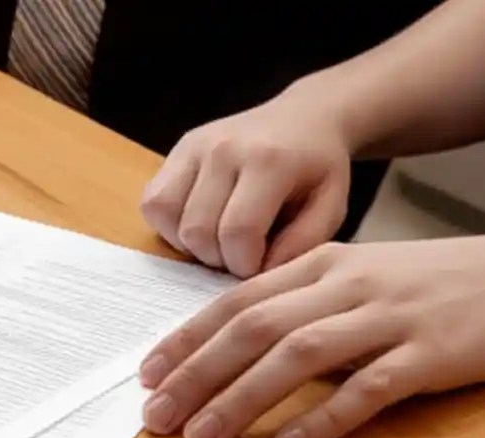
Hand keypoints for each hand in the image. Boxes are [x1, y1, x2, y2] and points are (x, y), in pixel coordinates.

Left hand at [138, 232, 484, 437]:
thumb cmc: (436, 284)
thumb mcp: (360, 279)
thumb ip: (302, 305)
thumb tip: (235, 348)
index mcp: (322, 265)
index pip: (235, 302)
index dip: (186, 339)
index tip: (146, 375)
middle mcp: (346, 285)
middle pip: (253, 329)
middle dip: (194, 374)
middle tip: (154, 416)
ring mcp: (389, 318)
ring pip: (297, 357)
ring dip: (240, 398)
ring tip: (200, 437)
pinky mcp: (430, 354)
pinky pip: (367, 388)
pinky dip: (324, 417)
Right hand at [140, 88, 352, 277]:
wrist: (303, 116)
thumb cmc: (318, 167)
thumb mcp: (331, 206)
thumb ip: (301, 244)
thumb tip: (260, 273)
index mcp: (269, 162)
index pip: (238, 233)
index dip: (245, 266)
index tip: (260, 265)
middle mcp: (224, 149)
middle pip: (197, 231)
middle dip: (218, 259)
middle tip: (241, 254)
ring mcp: (195, 147)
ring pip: (166, 216)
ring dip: (189, 243)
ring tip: (218, 240)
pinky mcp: (177, 151)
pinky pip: (153, 202)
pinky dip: (169, 225)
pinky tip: (199, 224)